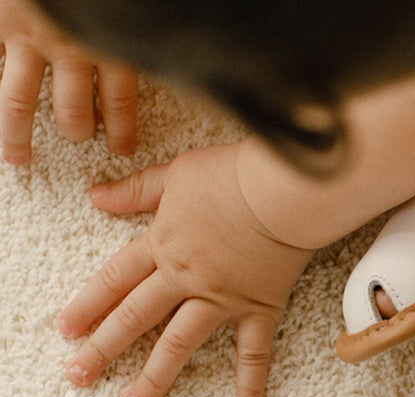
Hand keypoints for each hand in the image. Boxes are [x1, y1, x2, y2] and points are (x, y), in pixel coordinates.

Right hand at [0, 0, 137, 163]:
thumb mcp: (137, 3)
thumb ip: (147, 22)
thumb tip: (191, 30)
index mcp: (109, 41)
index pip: (118, 99)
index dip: (121, 128)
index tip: (122, 148)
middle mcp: (67, 46)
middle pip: (71, 108)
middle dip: (76, 130)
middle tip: (80, 142)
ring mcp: (24, 37)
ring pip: (17, 100)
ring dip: (17, 133)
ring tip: (19, 156)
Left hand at [57, 143, 314, 396]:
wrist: (284, 190)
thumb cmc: (235, 175)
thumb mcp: (177, 173)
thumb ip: (138, 190)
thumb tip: (98, 196)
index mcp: (163, 243)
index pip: (116, 279)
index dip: (88, 304)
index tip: (66, 330)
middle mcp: (185, 277)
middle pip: (136, 316)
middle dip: (104, 348)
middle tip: (79, 376)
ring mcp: (222, 299)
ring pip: (179, 343)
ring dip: (154, 377)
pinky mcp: (260, 309)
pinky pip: (254, 355)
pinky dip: (249, 389)